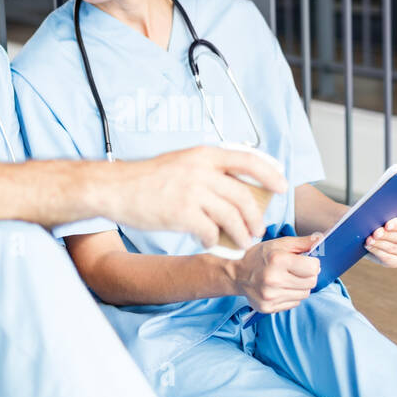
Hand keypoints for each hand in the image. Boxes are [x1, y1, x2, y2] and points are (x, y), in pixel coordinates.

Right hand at [107, 145, 286, 248]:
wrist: (115, 188)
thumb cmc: (147, 178)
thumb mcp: (181, 161)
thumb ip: (207, 169)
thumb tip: (235, 186)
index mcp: (204, 154)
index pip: (248, 160)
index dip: (270, 174)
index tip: (281, 186)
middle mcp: (202, 170)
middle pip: (243, 196)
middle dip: (255, 216)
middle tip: (258, 228)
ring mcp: (193, 192)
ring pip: (231, 217)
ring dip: (240, 233)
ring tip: (242, 241)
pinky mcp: (182, 214)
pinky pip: (210, 231)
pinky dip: (214, 240)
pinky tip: (209, 242)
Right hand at [226, 233, 319, 313]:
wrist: (236, 273)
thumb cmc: (259, 256)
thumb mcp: (279, 243)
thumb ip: (302, 242)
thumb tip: (321, 239)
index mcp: (278, 260)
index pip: (313, 268)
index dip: (312, 263)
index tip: (305, 261)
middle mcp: (273, 280)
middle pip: (311, 283)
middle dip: (308, 275)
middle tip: (297, 270)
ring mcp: (270, 296)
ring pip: (304, 294)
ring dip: (300, 286)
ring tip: (287, 279)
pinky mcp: (268, 308)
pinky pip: (294, 303)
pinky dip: (291, 295)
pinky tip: (280, 288)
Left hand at [364, 211, 396, 267]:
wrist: (376, 234)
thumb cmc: (381, 220)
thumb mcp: (385, 213)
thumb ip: (385, 214)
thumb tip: (377, 217)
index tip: (387, 225)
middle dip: (385, 235)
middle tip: (374, 233)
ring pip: (393, 248)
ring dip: (379, 244)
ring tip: (368, 240)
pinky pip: (389, 259)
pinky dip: (377, 252)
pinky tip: (369, 247)